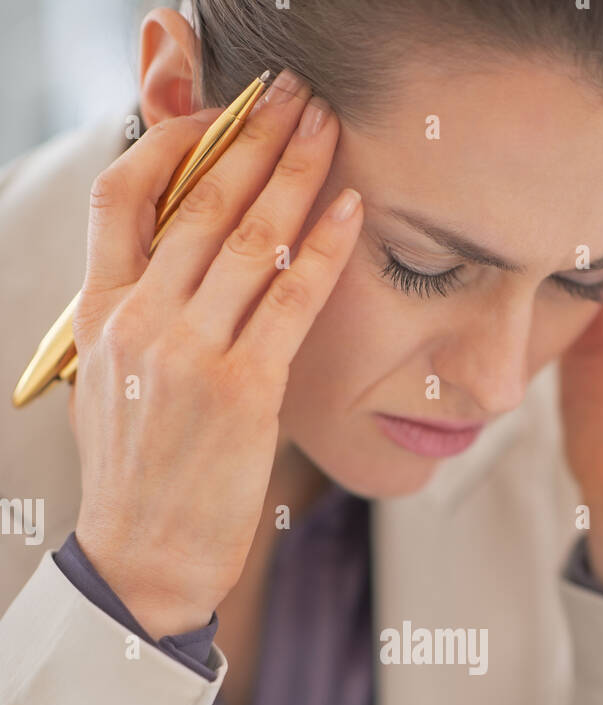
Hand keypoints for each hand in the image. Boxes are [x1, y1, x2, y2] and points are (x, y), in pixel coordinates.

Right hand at [70, 73, 361, 636]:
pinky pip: (293, 301)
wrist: (144, 561)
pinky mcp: (244, 392)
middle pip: (201, 202)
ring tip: (330, 129)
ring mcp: (190, 354)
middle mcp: (140, 322)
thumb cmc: (139, 477)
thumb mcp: (111, 384)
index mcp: (100, 314)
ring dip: (298, 173)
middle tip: (295, 95)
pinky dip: (327, 249)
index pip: (122, 195)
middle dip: (255, 137)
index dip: (173, 144)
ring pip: (251, 240)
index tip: (219, 121)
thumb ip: (137, 318)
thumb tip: (180, 266)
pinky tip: (353, 209)